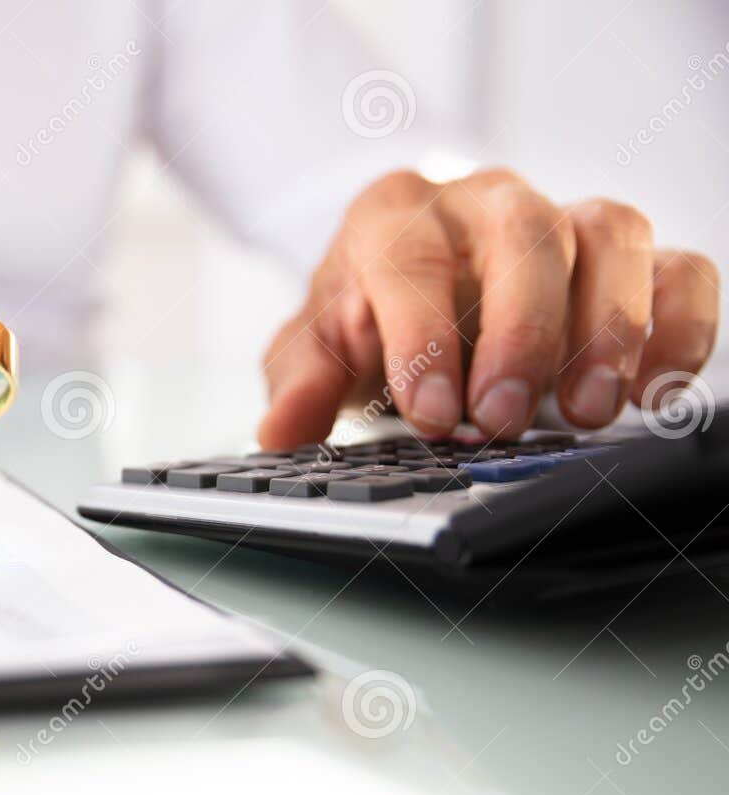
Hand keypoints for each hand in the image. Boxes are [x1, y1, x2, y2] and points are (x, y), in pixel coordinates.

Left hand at [258, 168, 719, 448]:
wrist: (408, 276)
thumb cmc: (368, 310)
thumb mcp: (316, 344)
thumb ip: (300, 381)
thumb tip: (279, 428)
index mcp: (397, 215)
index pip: (411, 260)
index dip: (423, 338)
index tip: (431, 414)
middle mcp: (486, 202)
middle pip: (524, 236)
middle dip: (518, 334)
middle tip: (500, 421)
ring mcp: (565, 221)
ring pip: (611, 238)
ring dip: (608, 329)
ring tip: (586, 412)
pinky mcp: (624, 258)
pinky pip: (677, 269)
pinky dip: (679, 327)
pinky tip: (656, 392)